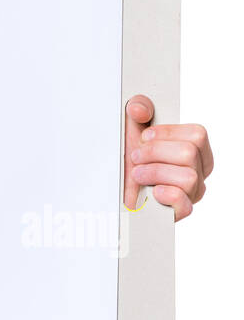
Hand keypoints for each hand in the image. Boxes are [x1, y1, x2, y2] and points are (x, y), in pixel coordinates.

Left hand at [123, 94, 212, 221]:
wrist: (119, 191)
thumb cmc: (133, 160)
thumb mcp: (133, 129)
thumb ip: (138, 110)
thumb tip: (138, 108)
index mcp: (195, 149)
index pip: (198, 134)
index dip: (168, 132)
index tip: (145, 136)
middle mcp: (199, 171)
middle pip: (189, 153)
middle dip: (155, 152)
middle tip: (137, 157)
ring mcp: (192, 192)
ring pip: (187, 177)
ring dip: (154, 172)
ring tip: (138, 174)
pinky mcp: (182, 211)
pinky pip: (183, 201)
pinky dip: (164, 194)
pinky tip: (151, 191)